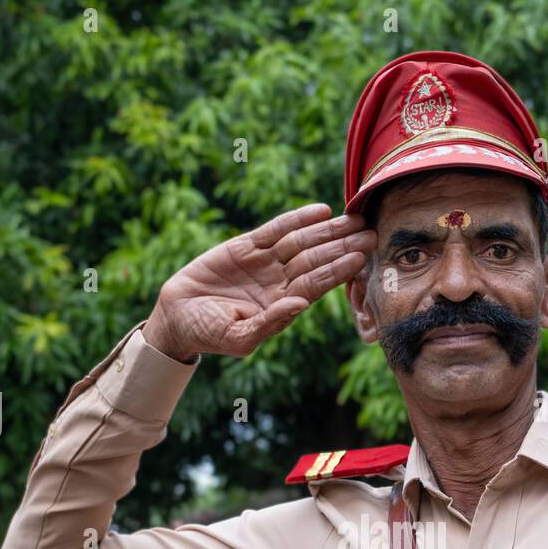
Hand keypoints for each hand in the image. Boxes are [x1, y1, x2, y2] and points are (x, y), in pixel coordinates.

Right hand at [142, 203, 376, 360]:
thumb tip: (301, 304)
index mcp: (283, 306)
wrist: (177, 317)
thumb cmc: (209, 334)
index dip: (338, 270)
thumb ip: (271, 322)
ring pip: (302, 243)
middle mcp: (280, 283)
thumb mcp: (239, 337)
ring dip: (328, 231)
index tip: (360, 257)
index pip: (317, 285)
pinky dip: (297, 219)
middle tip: (370, 233)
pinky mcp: (247, 246)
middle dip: (342, 246)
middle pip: (317, 260)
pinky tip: (320, 211)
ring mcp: (266, 263)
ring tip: (352, 218)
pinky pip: (277, 230)